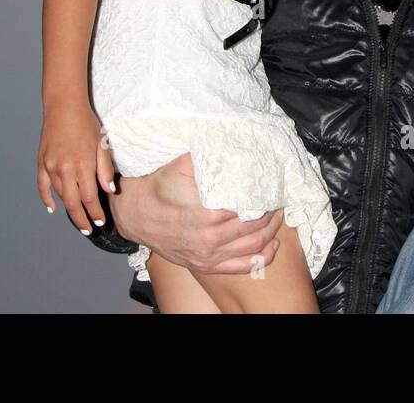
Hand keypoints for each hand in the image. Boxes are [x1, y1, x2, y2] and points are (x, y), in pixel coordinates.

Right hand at [37, 100, 114, 233]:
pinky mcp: (42, 163)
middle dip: (81, 219)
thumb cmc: (86, 124)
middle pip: (73, 203)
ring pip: (60, 195)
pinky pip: (42, 186)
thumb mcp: (102, 144)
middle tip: (87, 229)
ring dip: (69, 208)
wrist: (64, 107)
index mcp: (83, 164)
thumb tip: (109, 190)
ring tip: (78, 216)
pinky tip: (53, 208)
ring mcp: (51, 166)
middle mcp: (66, 168)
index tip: (99, 221)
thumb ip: (105, 169)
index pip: (90, 197)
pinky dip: (47, 199)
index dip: (94, 212)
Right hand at [108, 152, 284, 274]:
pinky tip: (272, 246)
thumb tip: (236, 146)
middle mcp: (210, 236)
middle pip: (256, 224)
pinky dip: (262, 258)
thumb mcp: (181, 164)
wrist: (135, 214)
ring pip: (254, 245)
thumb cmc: (160, 187)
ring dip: (272, 230)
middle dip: (272, 210)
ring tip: (277, 216)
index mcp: (207, 211)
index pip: (250, 204)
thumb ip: (210, 156)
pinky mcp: (205, 266)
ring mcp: (208, 255)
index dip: (265, 194)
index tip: (272, 185)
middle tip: (278, 198)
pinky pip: (242, 267)